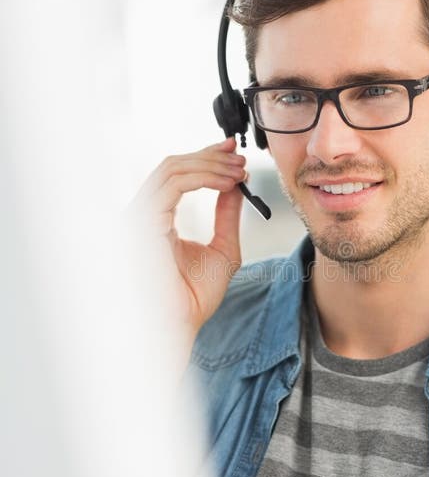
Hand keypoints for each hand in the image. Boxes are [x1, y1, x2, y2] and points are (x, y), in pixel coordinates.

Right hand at [131, 136, 246, 360]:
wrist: (182, 324)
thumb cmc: (195, 297)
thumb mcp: (222, 247)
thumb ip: (226, 216)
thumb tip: (236, 186)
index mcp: (158, 219)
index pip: (177, 176)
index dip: (206, 158)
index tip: (235, 153)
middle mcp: (144, 213)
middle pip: (172, 165)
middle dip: (210, 157)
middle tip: (241, 157)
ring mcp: (140, 214)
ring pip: (172, 169)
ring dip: (210, 165)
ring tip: (239, 171)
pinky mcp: (143, 219)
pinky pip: (173, 184)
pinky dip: (204, 177)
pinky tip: (227, 183)